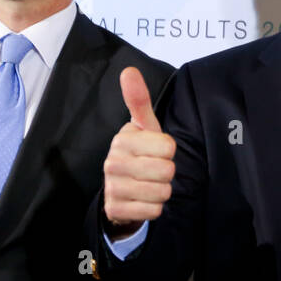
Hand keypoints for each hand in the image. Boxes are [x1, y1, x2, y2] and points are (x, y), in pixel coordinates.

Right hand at [103, 67, 175, 236]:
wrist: (121, 191)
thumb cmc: (140, 154)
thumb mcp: (144, 127)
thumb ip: (139, 100)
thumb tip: (129, 70)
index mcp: (123, 139)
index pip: (169, 146)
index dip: (169, 151)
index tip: (156, 151)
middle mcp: (112, 162)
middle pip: (166, 170)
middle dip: (167, 173)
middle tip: (154, 171)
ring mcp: (111, 187)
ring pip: (161, 192)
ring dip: (162, 191)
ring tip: (150, 185)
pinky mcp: (115, 209)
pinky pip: (152, 211)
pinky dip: (154, 208)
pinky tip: (143, 200)